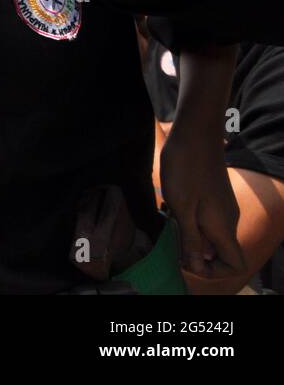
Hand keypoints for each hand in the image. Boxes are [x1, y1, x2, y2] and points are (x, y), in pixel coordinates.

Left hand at [160, 125, 245, 280]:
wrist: (195, 133)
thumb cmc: (186, 169)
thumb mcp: (182, 208)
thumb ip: (191, 238)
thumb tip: (196, 265)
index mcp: (224, 227)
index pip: (234, 264)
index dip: (211, 270)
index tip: (186, 258)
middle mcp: (228, 220)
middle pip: (221, 252)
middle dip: (196, 253)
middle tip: (172, 239)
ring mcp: (223, 207)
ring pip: (212, 235)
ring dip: (191, 235)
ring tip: (170, 220)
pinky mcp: (215, 196)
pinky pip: (207, 220)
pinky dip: (191, 221)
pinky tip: (172, 206)